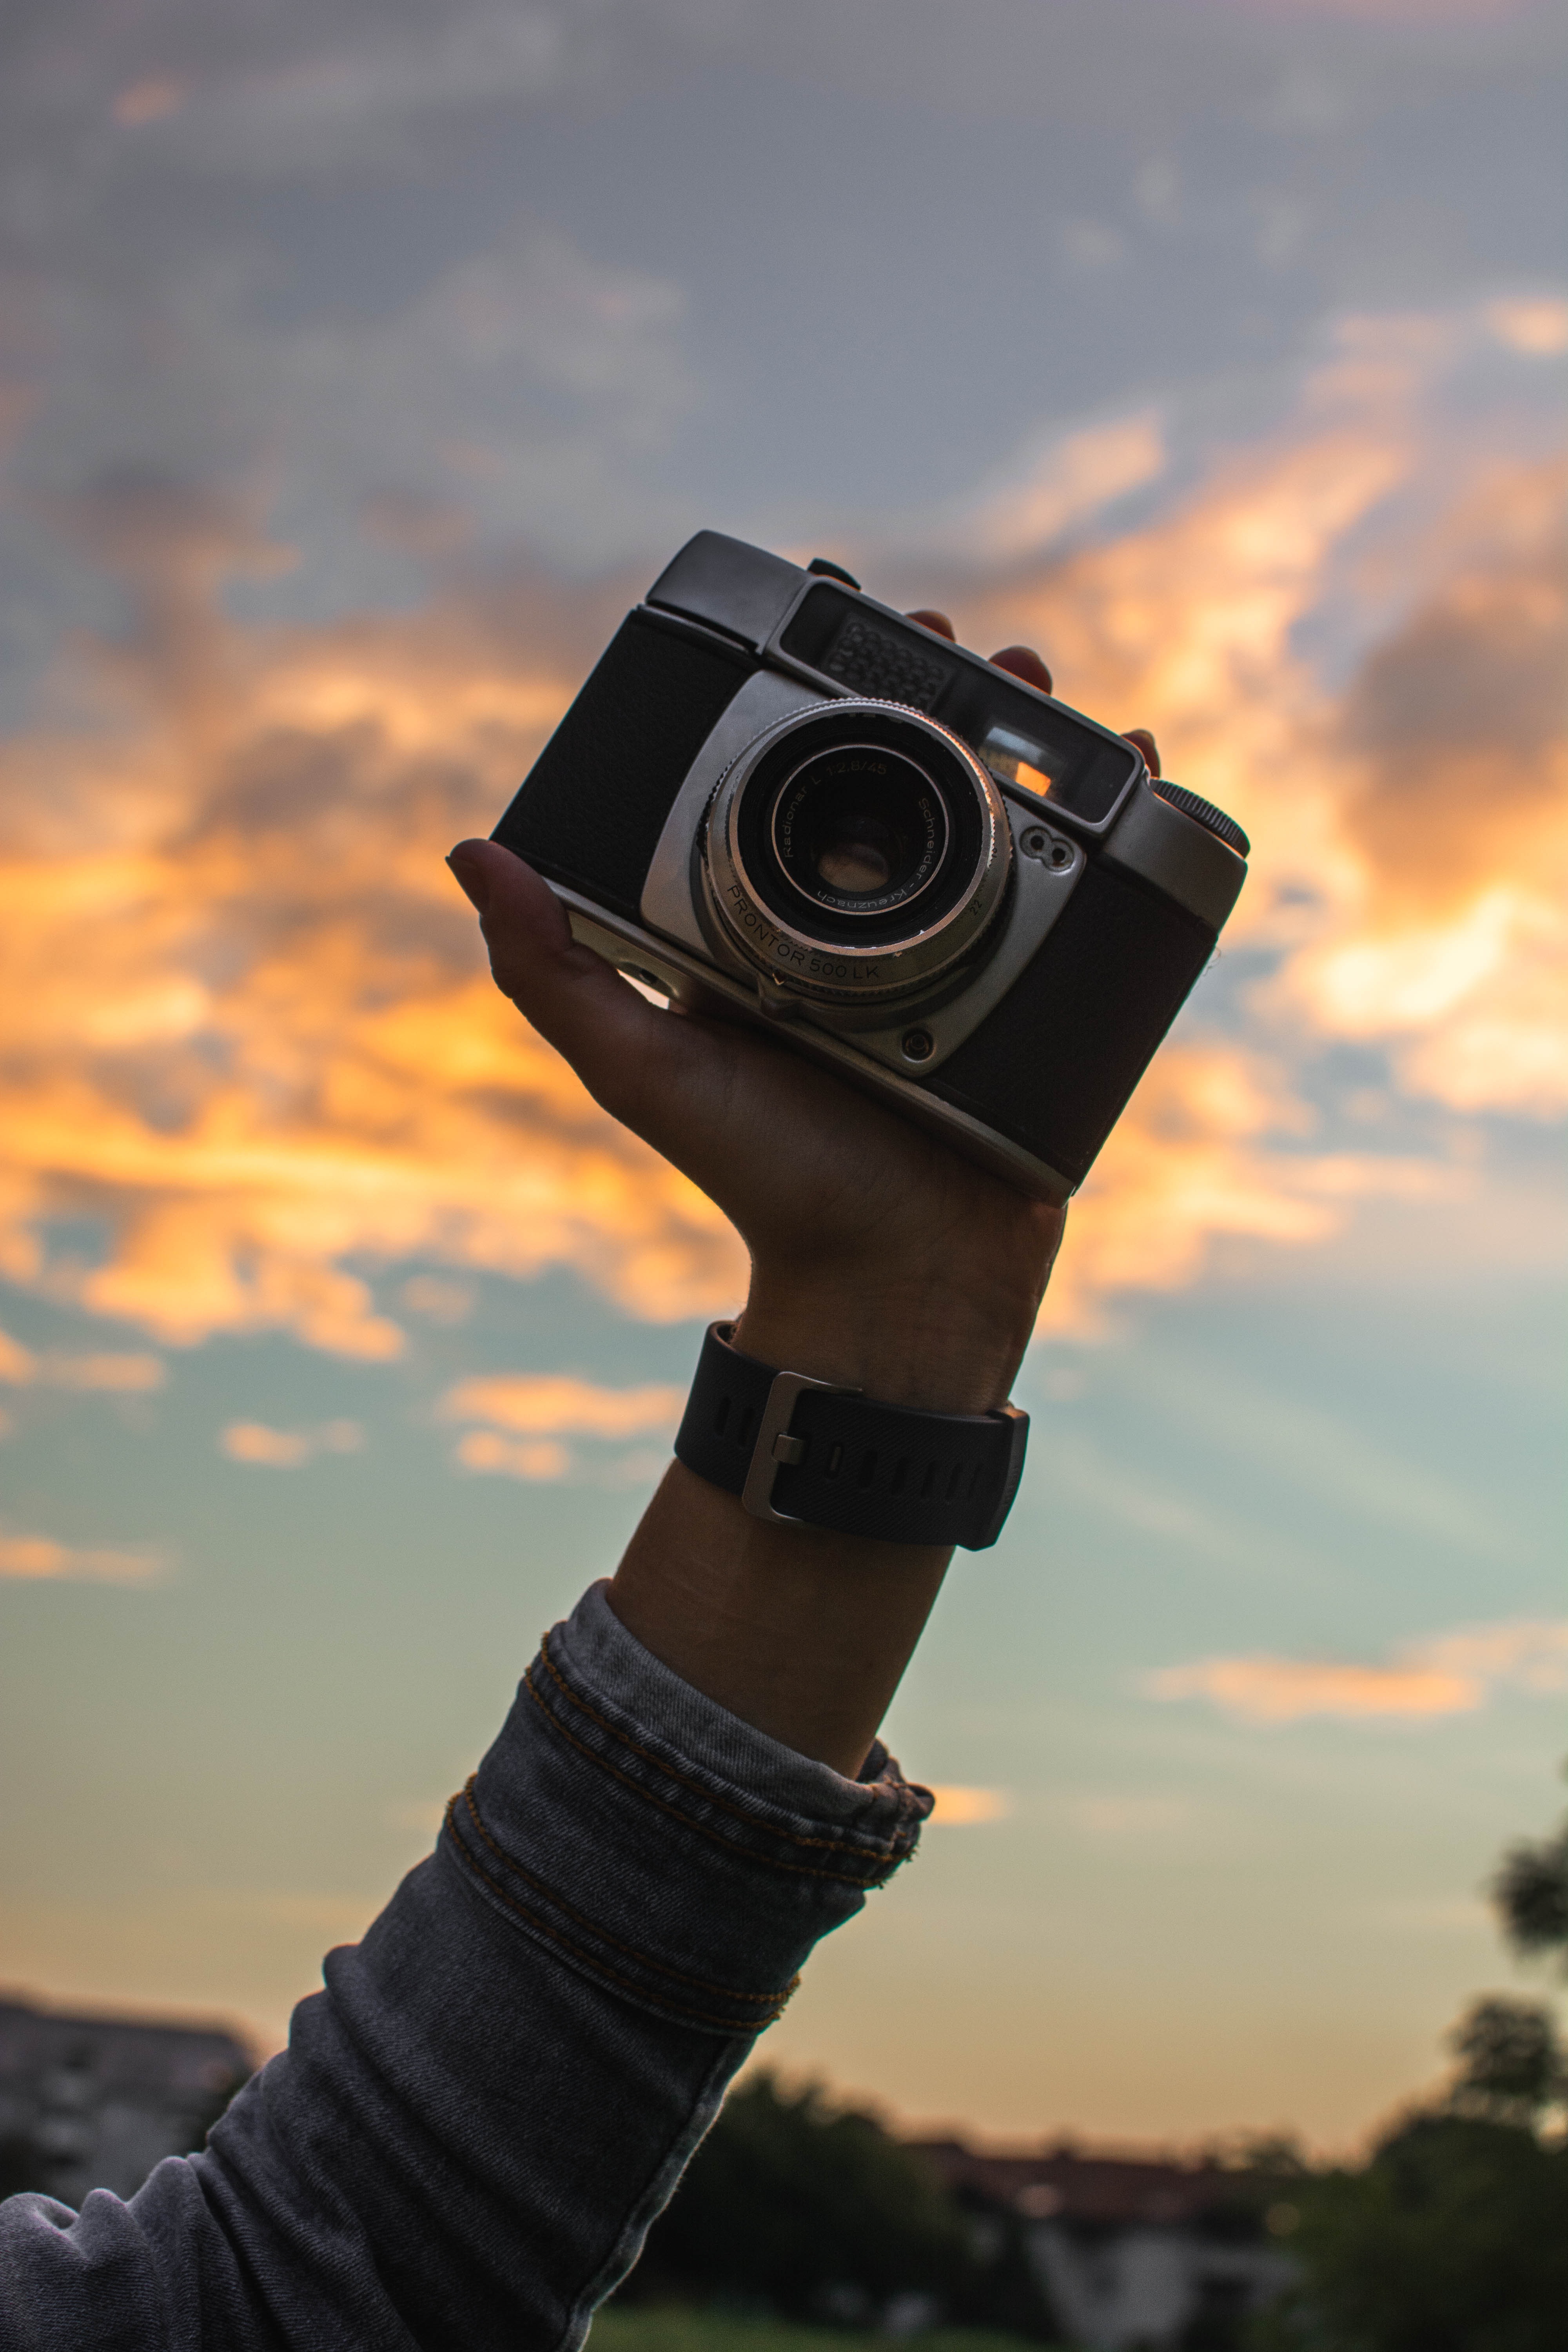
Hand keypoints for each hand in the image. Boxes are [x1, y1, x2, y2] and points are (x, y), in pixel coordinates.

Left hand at [447, 623, 1158, 1766]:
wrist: (888, 1278)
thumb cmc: (761, 1177)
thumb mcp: (640, 1067)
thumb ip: (554, 969)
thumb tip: (472, 853)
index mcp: (784, 919)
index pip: (804, 769)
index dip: (827, 686)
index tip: (836, 610)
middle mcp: (876, 923)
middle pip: (918, 771)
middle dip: (945, 688)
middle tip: (951, 638)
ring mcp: (968, 952)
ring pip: (1006, 811)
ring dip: (1032, 731)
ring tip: (1036, 677)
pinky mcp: (1042, 988)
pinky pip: (1085, 887)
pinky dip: (1116, 816)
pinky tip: (1132, 758)